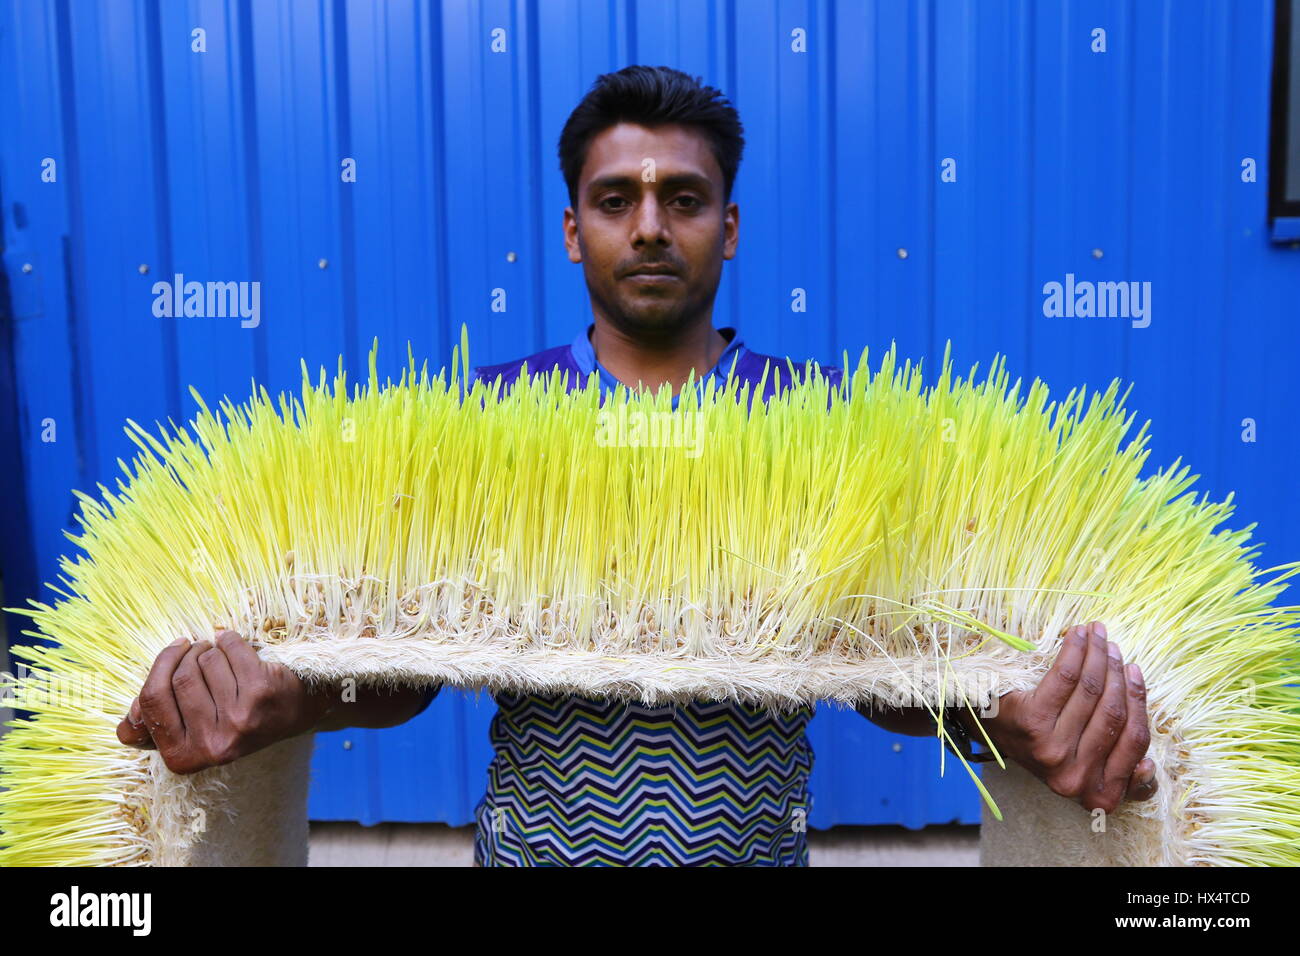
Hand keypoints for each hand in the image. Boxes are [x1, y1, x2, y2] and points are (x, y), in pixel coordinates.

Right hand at [116, 630, 332, 774]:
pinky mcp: (262, 693)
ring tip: (222, 655)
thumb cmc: (237, 716)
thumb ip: (159, 724)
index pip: (153, 702)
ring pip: (205, 661)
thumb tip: (128, 723)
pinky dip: (232, 639)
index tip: (173, 651)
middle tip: (198, 648)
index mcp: (185, 758)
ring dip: (212, 648)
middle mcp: (213, 744)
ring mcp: (239, 719)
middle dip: (186, 654)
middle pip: (179, 677)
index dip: (159, 669)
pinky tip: (238, 647)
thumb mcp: (195, 730)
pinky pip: (231, 648)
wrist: (296, 711)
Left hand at [972, 620, 1157, 813]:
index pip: (1134, 742)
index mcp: (1095, 792)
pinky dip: (1076, 650)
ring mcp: (1052, 750)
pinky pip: (1066, 677)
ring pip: (1092, 692)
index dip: (1139, 704)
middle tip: (1116, 649)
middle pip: (1114, 714)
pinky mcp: (1031, 722)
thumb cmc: (1041, 743)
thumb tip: (1148, 766)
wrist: (985, 729)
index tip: (1136, 675)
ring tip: (1100, 636)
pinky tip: (1080, 633)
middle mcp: (1075, 776)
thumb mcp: (1082, 766)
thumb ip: (1114, 769)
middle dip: (1118, 674)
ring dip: (1099, 656)